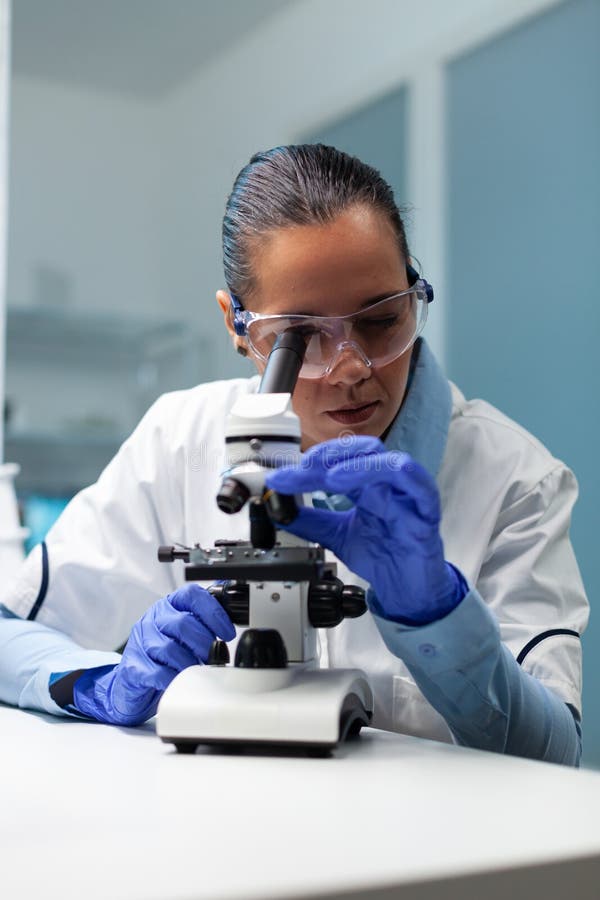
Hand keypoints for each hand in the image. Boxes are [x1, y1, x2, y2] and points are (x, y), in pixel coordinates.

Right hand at [72, 584, 234, 725]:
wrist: (133, 681)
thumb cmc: (164, 654)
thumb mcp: (184, 631)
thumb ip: (205, 620)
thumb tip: (234, 607)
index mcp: (169, 606)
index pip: (191, 595)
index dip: (213, 612)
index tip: (227, 632)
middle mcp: (153, 619)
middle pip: (182, 623)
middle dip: (204, 642)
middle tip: (214, 656)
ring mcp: (140, 642)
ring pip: (169, 648)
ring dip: (190, 662)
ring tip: (198, 669)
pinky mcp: (133, 667)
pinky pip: (156, 672)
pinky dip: (173, 678)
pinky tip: (180, 679)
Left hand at [266, 436, 466, 625]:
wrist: (408, 591)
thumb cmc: (383, 556)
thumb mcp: (336, 536)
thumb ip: (309, 522)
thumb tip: (279, 509)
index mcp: (368, 485)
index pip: (340, 460)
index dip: (309, 464)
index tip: (280, 478)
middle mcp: (390, 485)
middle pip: (365, 451)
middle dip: (331, 456)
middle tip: (302, 471)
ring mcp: (409, 497)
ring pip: (392, 463)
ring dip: (359, 465)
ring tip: (330, 478)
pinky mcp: (427, 514)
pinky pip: (420, 485)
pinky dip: (395, 477)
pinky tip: (367, 489)